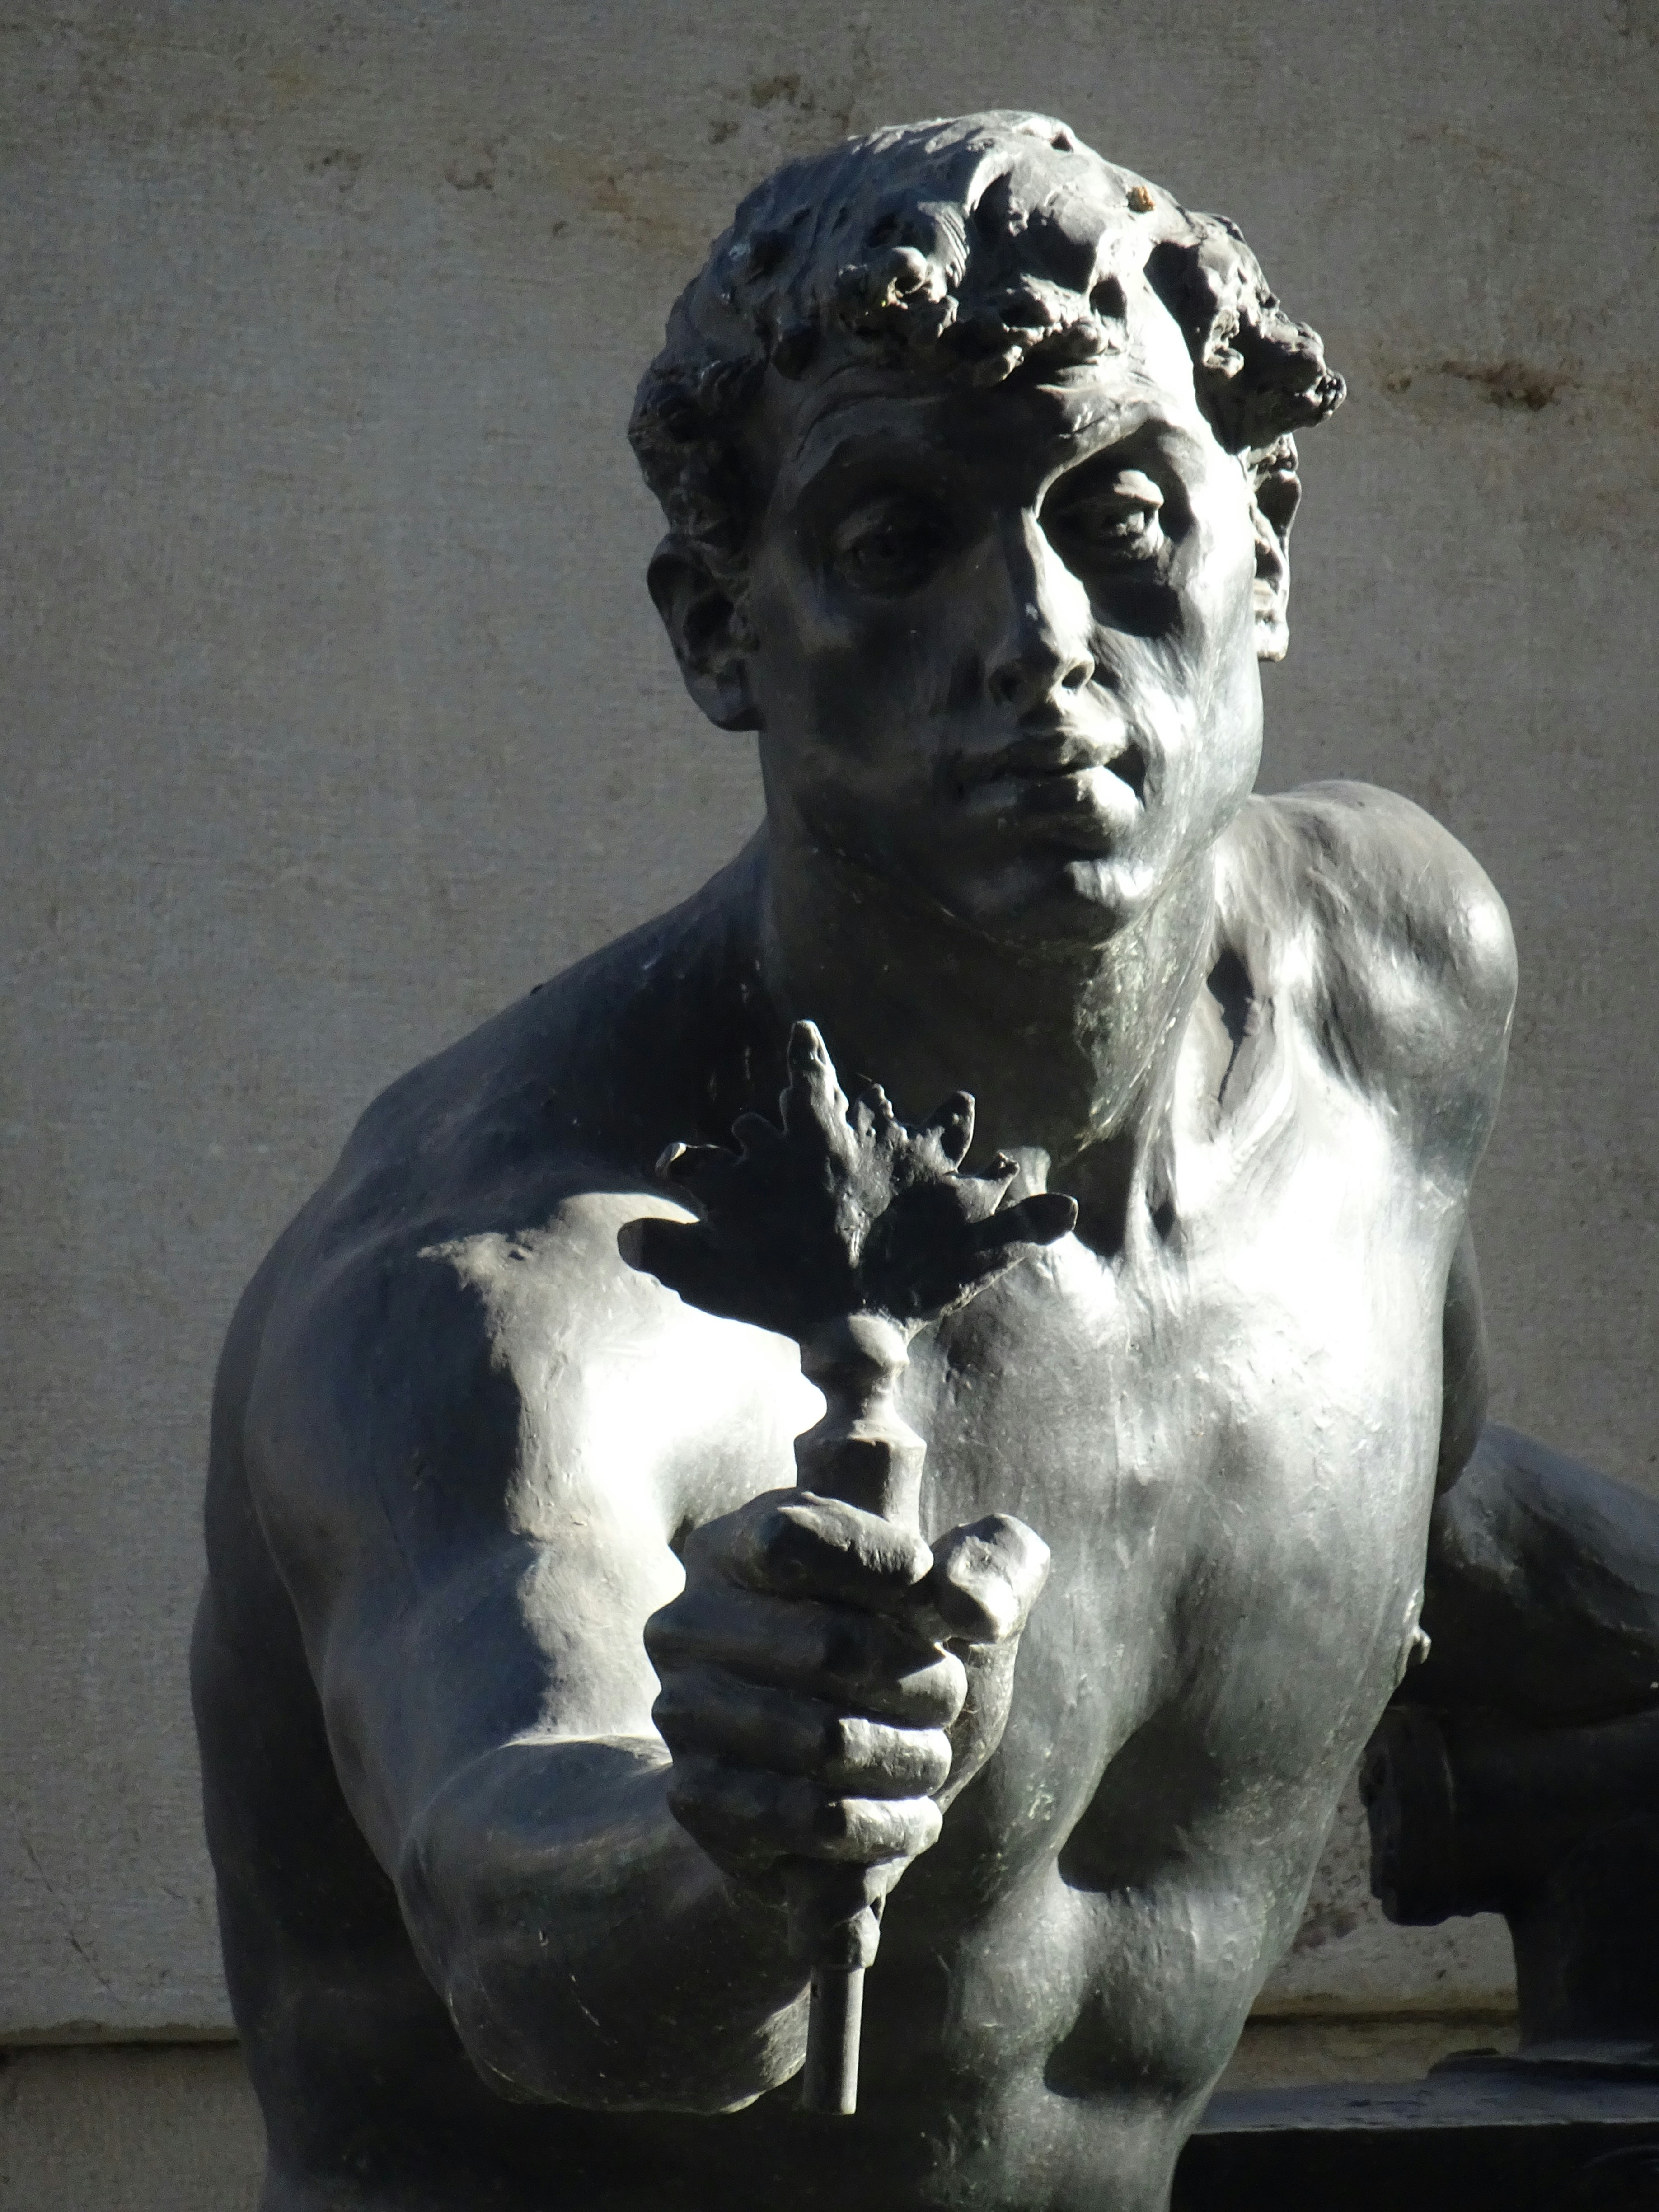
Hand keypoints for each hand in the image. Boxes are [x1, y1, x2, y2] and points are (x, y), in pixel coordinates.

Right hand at [645, 1492, 1049, 1895]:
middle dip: (926, 1682)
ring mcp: (683, 1711)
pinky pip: (812, 1820)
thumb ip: (996, 1564)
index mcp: (738, 1543)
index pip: (797, 1537)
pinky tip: (906, 1815)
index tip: (929, 1593)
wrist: (843, 1789)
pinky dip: (884, 1825)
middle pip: (832, 1645)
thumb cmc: (902, 1660)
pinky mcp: (697, 1799)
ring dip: (913, 1760)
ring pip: (828, 1741)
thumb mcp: (963, 1598)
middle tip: (948, 1698)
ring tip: (929, 1759)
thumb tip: (974, 1607)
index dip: (883, 1565)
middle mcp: (688, 1621)